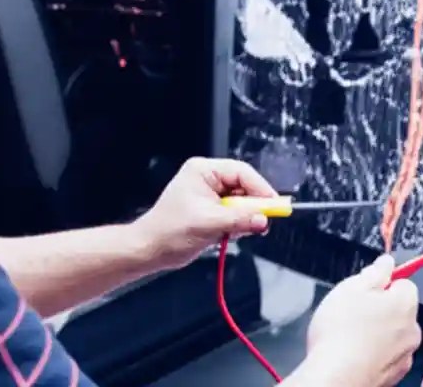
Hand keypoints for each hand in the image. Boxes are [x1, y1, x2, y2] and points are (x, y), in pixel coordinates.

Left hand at [133, 157, 277, 269]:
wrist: (148, 251)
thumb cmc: (168, 232)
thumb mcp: (209, 224)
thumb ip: (240, 220)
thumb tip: (264, 219)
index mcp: (203, 171)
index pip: (242, 173)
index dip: (260, 188)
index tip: (274, 205)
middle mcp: (207, 179)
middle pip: (244, 186)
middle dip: (252, 206)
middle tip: (262, 221)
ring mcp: (209, 194)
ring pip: (242, 201)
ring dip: (243, 218)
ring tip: (234, 231)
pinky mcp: (211, 209)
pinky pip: (235, 213)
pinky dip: (237, 224)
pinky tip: (228, 234)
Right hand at [302, 255, 421, 386]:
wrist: (335, 379)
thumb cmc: (341, 335)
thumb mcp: (352, 288)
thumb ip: (375, 271)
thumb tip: (386, 262)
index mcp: (405, 302)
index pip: (403, 282)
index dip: (382, 284)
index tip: (365, 290)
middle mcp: (412, 329)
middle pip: (398, 309)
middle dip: (379, 309)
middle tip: (352, 313)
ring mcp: (404, 354)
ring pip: (392, 334)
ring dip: (376, 332)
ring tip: (349, 336)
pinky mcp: (393, 375)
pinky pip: (386, 356)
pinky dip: (373, 354)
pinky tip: (353, 354)